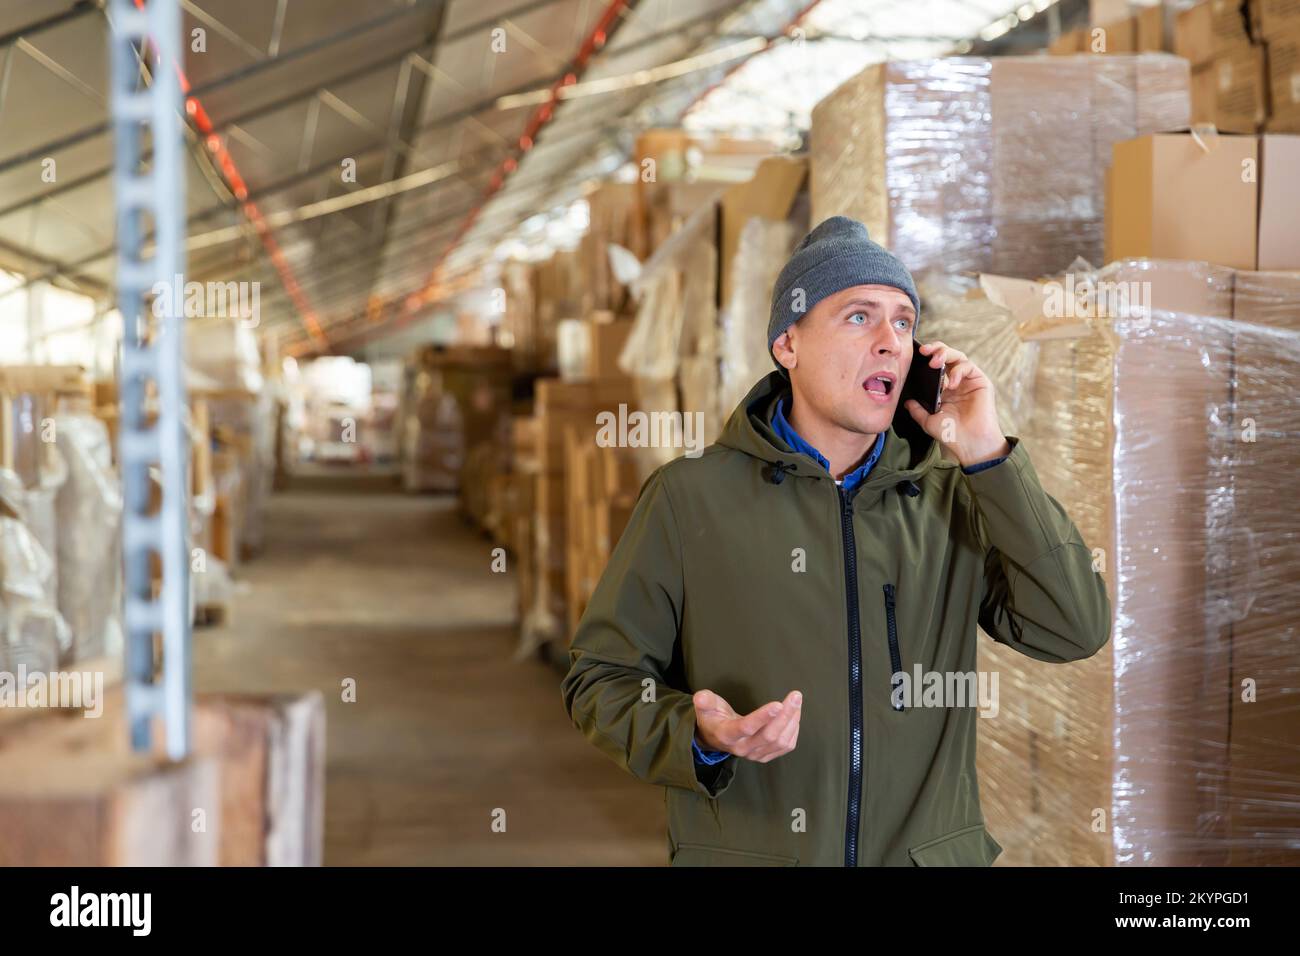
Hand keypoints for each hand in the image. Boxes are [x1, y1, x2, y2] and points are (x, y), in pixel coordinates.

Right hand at [693, 689, 801, 763]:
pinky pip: (785, 746)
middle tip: (795, 696)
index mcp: (727, 735)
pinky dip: (793, 731)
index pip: (747, 727)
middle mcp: (742, 748)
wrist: (715, 737)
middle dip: (785, 715)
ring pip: (780, 741)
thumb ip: (704, 701)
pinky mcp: (765, 756)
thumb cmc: (712, 717)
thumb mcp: (705, 706)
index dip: (763, 717)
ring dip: (792, 721)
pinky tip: (795, 716)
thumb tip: (700, 697)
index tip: (778, 703)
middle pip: (769, 735)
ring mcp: (755, 755)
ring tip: (796, 702)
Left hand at [904, 340, 1009, 466]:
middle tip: (924, 351)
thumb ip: (917, 410)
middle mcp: (957, 382)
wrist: (969, 444)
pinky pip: (969, 366)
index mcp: (945, 389)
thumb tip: (906, 401)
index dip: (927, 358)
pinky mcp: (981, 382)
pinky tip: (951, 383)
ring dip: (945, 354)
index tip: (915, 355)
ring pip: (958, 357)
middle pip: (947, 356)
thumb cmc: (951, 434)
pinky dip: (958, 370)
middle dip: (936, 349)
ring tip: (935, 362)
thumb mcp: (928, 421)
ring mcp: (969, 381)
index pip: (936, 366)